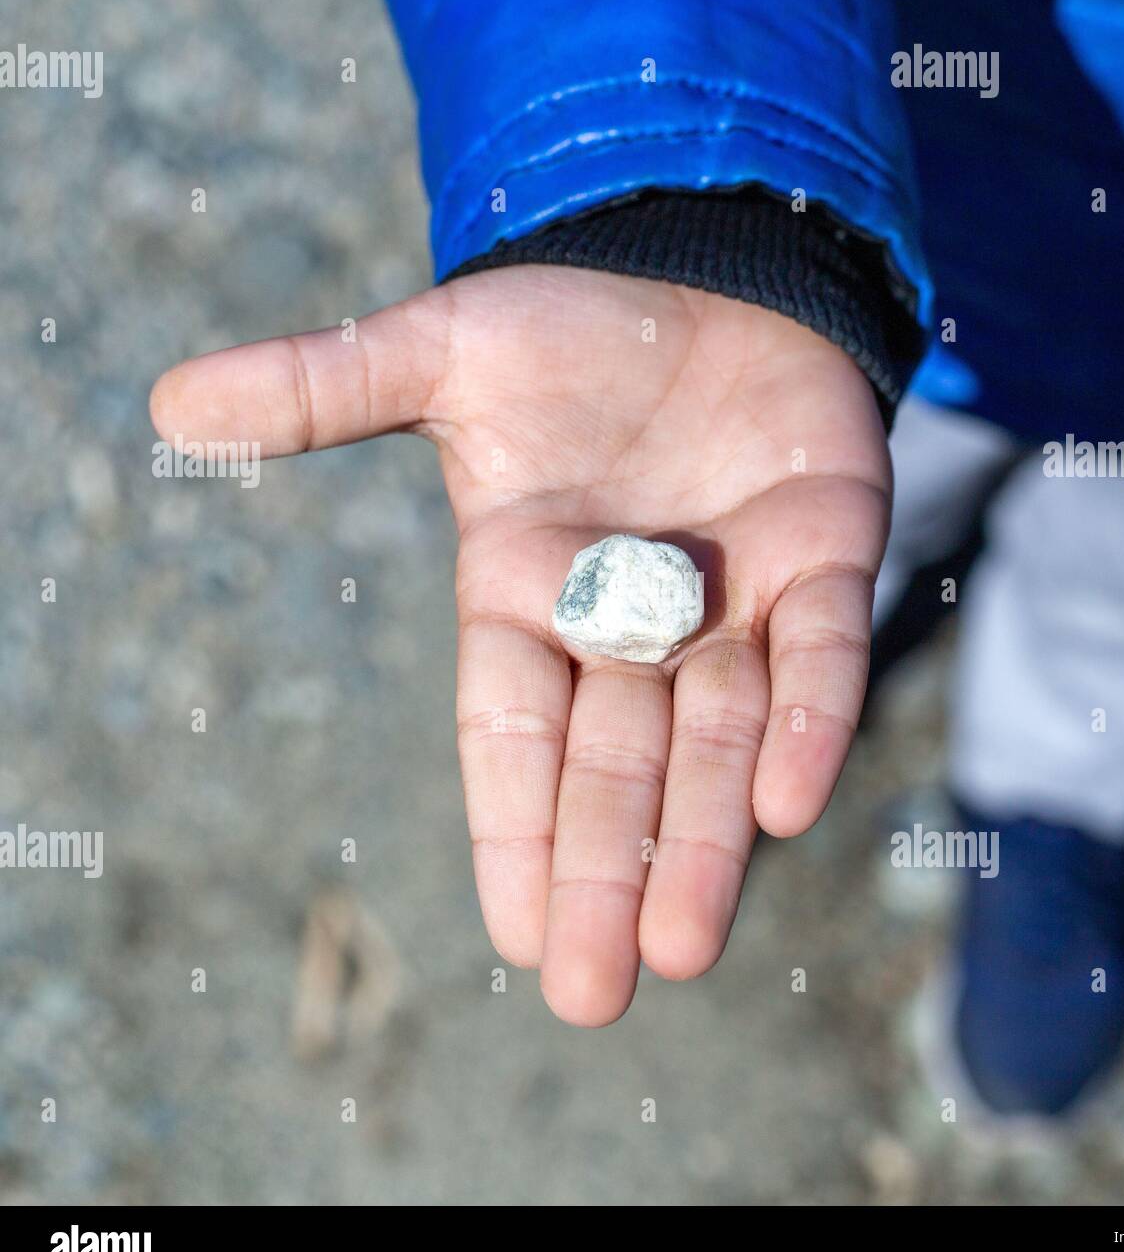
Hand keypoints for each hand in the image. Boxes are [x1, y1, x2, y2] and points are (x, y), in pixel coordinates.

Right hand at [151, 265, 890, 1024]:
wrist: (707, 260)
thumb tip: (168, 400)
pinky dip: (807, 722)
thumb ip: (327, 388)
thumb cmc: (572, 322)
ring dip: (706, 838)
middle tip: (597, 991)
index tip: (522, 935)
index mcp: (534, 591)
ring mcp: (735, 597)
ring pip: (718, 738)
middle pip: (616, 763)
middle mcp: (634, 619)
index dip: (516, 828)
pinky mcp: (826, 556)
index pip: (514, 731)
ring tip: (682, 947)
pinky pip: (821, 654)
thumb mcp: (444, 352)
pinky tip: (785, 805)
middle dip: (608, 868)